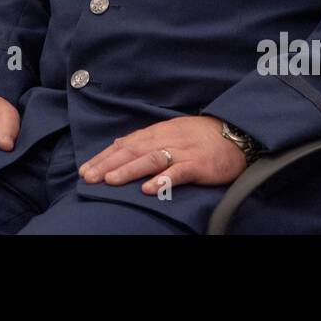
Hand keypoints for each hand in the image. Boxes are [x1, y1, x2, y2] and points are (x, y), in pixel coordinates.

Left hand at [78, 115, 247, 194]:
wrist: (235, 133)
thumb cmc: (199, 136)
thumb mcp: (170, 132)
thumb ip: (145, 139)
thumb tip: (118, 144)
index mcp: (157, 132)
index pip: (125, 144)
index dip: (104, 157)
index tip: (85, 169)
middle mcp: (165, 139)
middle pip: (132, 151)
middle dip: (108, 164)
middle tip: (88, 177)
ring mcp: (182, 151)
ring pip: (151, 159)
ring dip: (129, 170)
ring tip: (110, 180)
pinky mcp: (198, 164)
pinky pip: (179, 172)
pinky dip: (164, 179)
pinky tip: (150, 189)